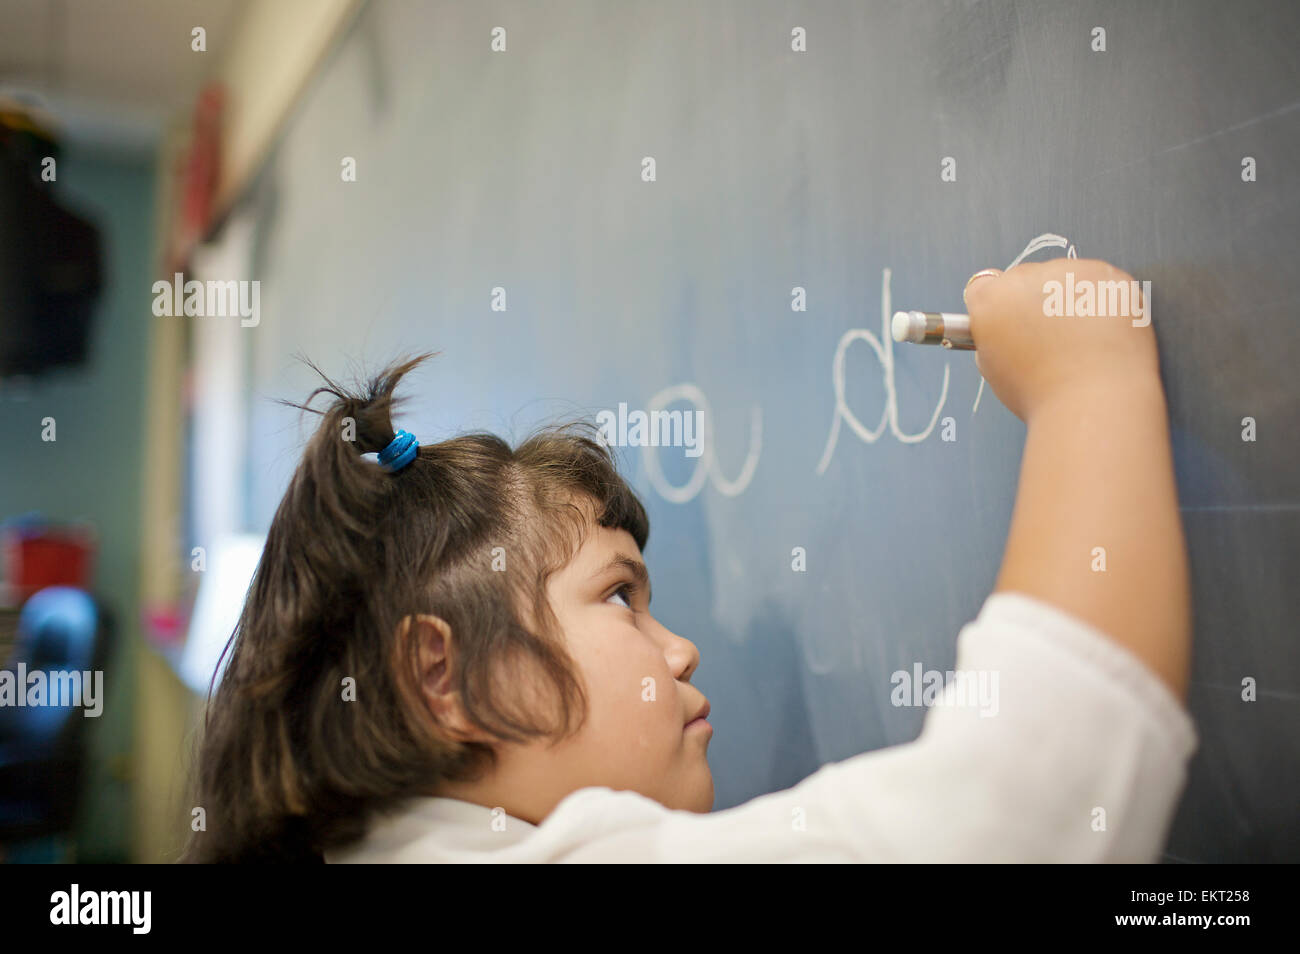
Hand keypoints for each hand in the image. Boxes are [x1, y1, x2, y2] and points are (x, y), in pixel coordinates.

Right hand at [964, 258, 1161, 422]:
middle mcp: (1028, 276)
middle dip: (1037, 302)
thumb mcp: (995, 369)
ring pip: (1069, 279)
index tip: (1011, 321)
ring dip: (1072, 300)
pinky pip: (1105, 286)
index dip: (999, 306)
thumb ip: (994, 337)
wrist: (1092, 400)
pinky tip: (1104, 336)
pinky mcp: (1110, 278)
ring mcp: (1072, 273)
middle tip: (1052, 340)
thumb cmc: (1042, 394)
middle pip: (1029, 278)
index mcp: (992, 299)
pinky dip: (1106, 305)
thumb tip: (1007, 331)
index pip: (985, 285)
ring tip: (1081, 343)